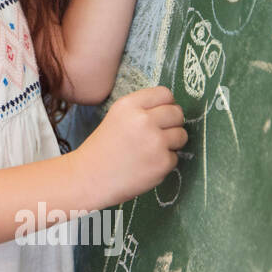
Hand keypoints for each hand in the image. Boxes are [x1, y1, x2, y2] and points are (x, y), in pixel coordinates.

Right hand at [76, 86, 186, 210]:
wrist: (89, 178)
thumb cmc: (102, 148)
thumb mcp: (116, 117)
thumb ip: (141, 110)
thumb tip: (171, 108)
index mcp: (129, 105)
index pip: (165, 93)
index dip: (166, 104)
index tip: (161, 115)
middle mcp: (143, 120)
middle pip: (177, 113)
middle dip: (172, 124)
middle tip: (158, 134)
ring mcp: (155, 141)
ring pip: (181, 135)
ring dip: (171, 144)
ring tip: (150, 151)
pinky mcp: (162, 162)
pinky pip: (175, 157)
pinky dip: (164, 163)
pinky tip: (145, 165)